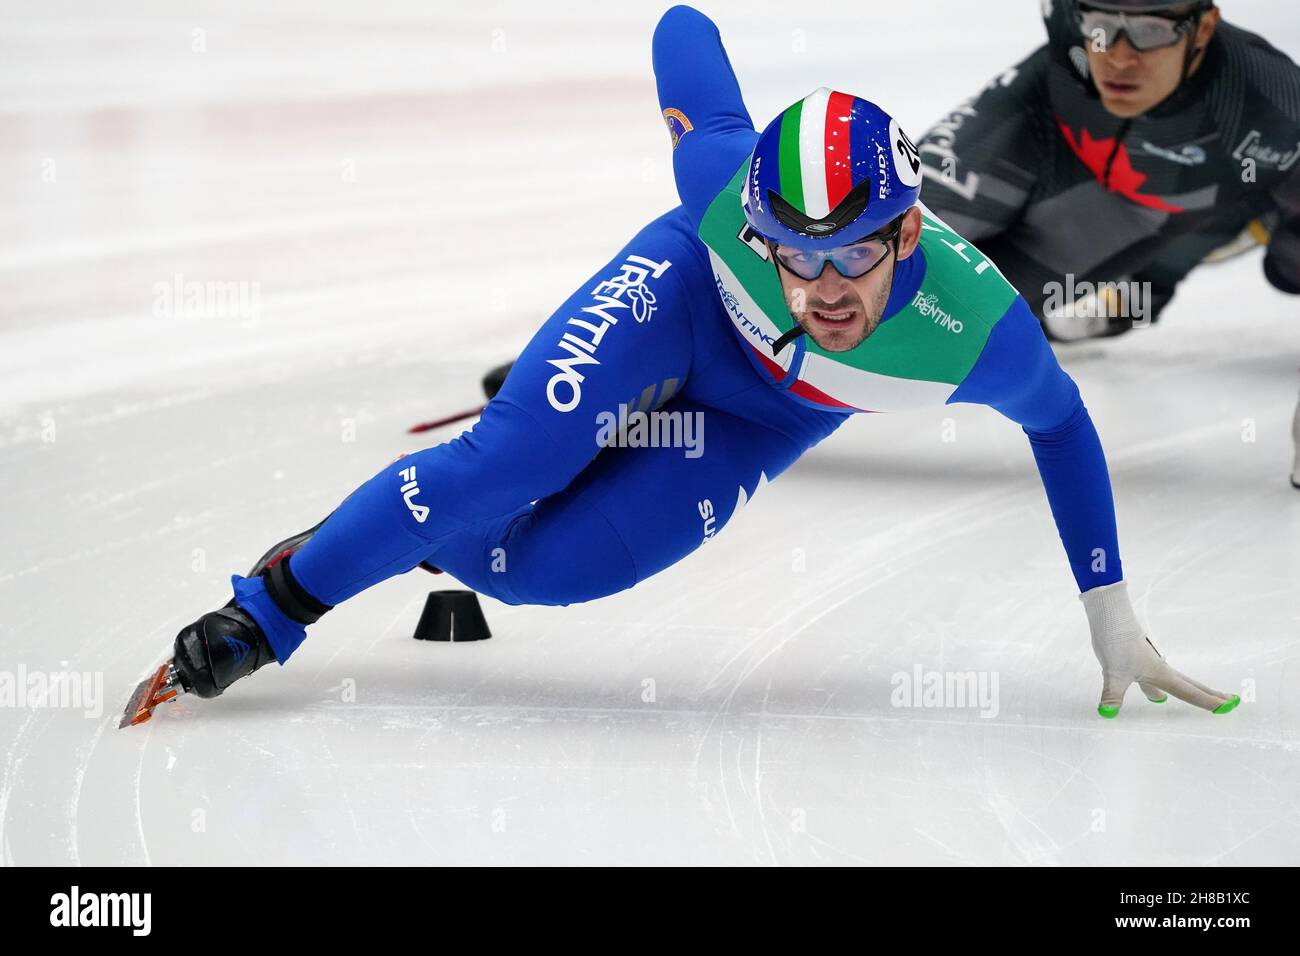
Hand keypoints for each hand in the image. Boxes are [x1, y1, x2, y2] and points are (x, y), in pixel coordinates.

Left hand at [1080, 581, 1239, 718]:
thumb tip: (1107, 713)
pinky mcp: (1138, 658)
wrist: (1110, 617)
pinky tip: (1154, 693)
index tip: (1228, 707)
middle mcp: (1160, 669)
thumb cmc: (1117, 644)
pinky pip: (1155, 678)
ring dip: (1188, 690)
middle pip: (1190, 685)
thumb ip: (1112, 695)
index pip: (1190, 693)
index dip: (1209, 702)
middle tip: (1230, 700)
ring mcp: (1150, 663)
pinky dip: (1161, 688)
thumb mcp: (1114, 674)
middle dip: (1209, 694)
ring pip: (1173, 681)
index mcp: (1162, 674)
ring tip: (1196, 696)